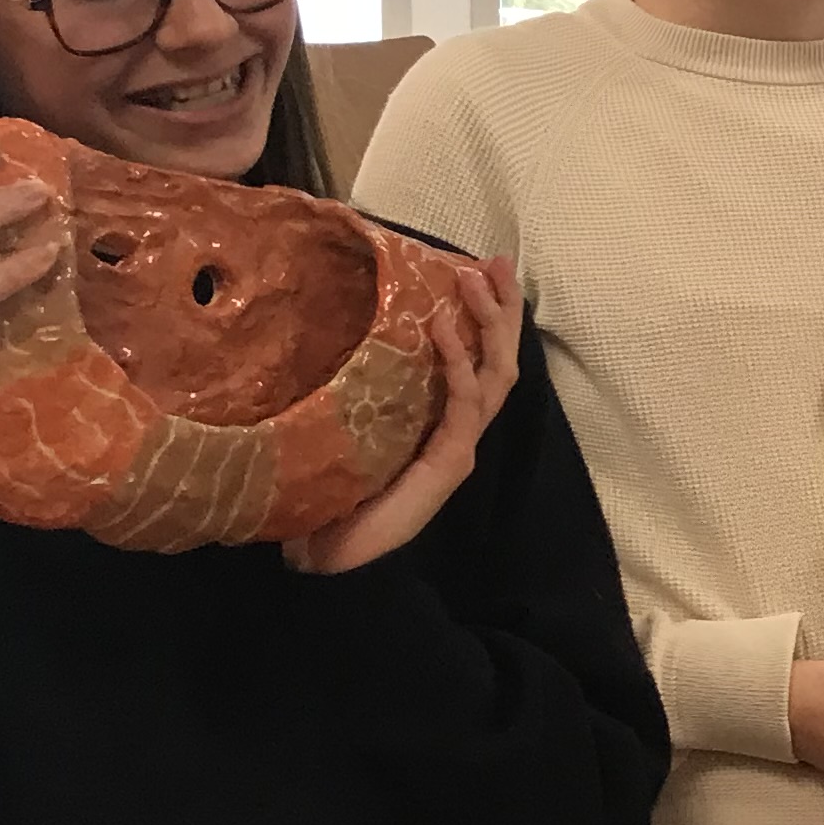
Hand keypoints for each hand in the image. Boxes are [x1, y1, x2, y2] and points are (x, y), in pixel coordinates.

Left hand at [284, 261, 523, 572]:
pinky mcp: (451, 460)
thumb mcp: (346, 436)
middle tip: (496, 262)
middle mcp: (463, 432)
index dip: (487, 318)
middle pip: (501, 360)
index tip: (478, 271)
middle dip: (503, 309)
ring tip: (473, 281)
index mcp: (445, 426)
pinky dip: (457, 361)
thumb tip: (320, 343)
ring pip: (495, 374)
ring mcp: (461, 445)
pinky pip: (462, 401)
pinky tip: (442, 327)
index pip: (481, 362)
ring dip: (488, 323)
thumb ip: (354, 400)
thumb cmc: (335, 504)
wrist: (338, 562)